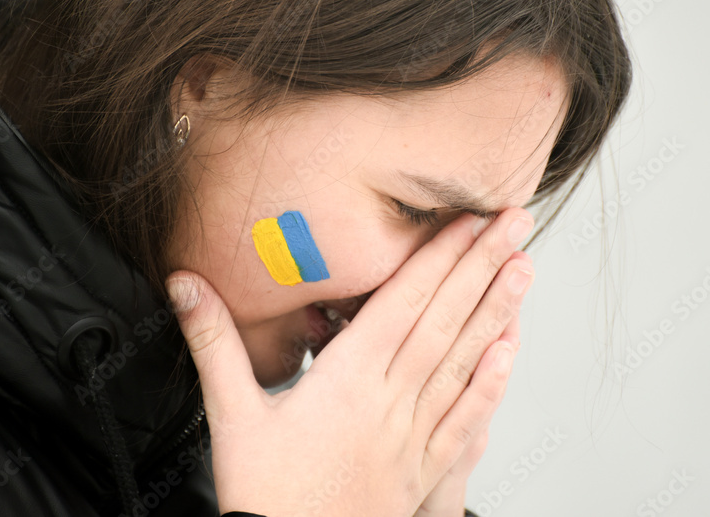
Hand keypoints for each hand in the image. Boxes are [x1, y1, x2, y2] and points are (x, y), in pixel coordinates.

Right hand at [165, 208, 534, 516]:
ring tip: (523, 271)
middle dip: (482, 266)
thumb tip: (186, 286)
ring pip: (463, 361)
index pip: (403, 303)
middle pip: (444, 320)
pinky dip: (492, 382)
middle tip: (515, 223)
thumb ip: (214, 344)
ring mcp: (414, 434)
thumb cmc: (266, 498)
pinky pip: (466, 418)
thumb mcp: (229, 416)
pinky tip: (510, 354)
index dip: (438, 257)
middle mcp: (390, 401)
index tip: (468, 221)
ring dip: (497, 312)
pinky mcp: (424, 469)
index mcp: (348, 381)